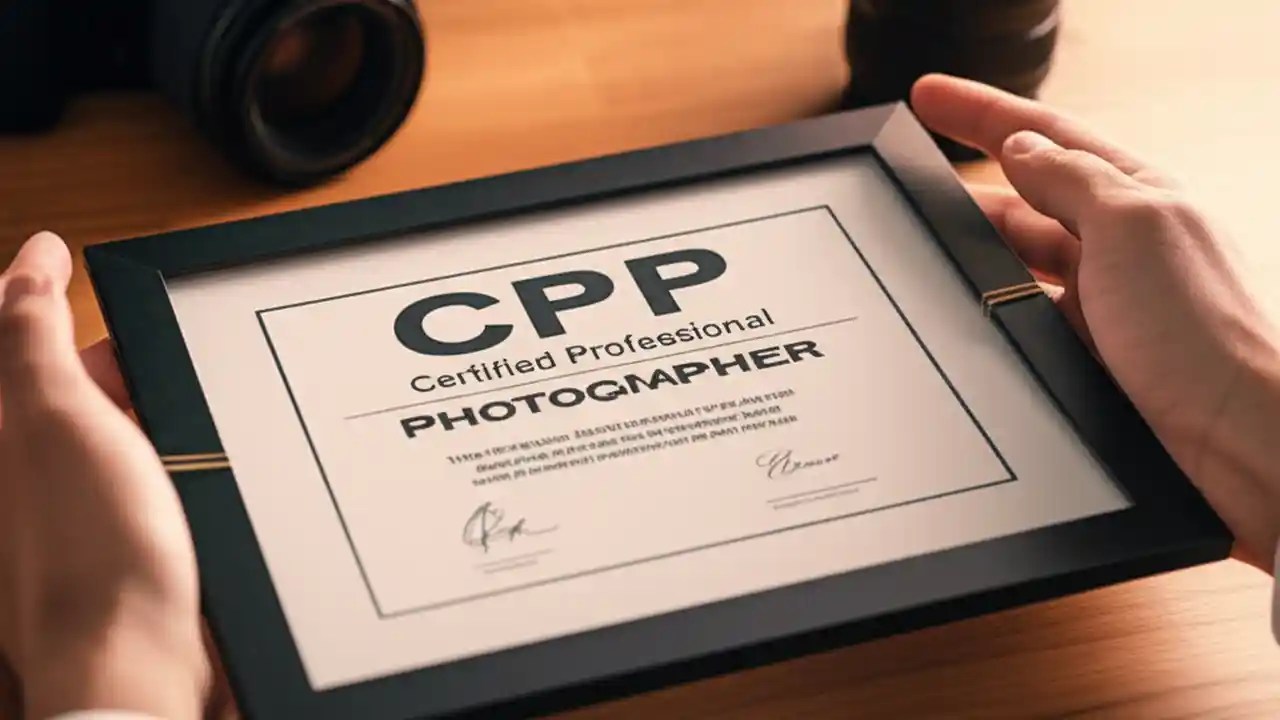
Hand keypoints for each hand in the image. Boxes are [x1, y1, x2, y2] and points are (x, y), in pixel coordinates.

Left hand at [0, 233, 217, 717]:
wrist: (134, 655)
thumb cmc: (86, 548)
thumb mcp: (55, 412)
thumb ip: (32, 333)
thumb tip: (31, 261)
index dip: (18, 287)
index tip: (56, 257)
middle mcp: (9, 465)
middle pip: (31, 377)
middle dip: (72, 343)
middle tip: (116, 329)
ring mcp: (44, 502)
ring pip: (78, 421)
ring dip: (118, 398)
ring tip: (159, 392)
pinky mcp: (89, 533)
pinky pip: (110, 466)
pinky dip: (140, 447)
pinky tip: (172, 452)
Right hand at [912, 75, 1279, 569]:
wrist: (1234, 438)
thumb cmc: (1200, 332)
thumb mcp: (1131, 227)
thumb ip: (1071, 180)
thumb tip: (1022, 148)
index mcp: (1137, 195)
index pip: (1046, 134)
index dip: (981, 112)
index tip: (926, 96)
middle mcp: (1121, 241)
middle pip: (1025, 195)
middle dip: (968, 182)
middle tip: (904, 181)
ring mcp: (1103, 297)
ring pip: (1019, 256)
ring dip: (977, 247)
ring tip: (925, 246)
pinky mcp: (1089, 348)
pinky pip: (1024, 310)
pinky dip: (993, 302)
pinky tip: (967, 308)